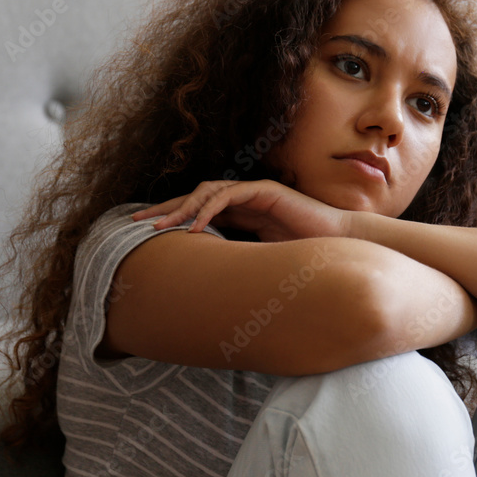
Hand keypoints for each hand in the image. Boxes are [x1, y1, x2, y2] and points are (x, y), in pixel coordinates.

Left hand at [130, 179, 350, 241]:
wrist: (340, 244)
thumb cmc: (306, 255)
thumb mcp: (261, 261)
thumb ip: (237, 262)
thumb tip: (208, 285)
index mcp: (241, 214)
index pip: (198, 210)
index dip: (172, 218)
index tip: (144, 232)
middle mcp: (244, 199)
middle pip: (194, 196)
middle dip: (164, 208)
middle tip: (136, 223)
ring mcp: (254, 192)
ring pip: (207, 192)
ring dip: (180, 208)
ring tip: (159, 227)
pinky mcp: (266, 191)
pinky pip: (229, 196)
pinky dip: (209, 210)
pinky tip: (194, 228)